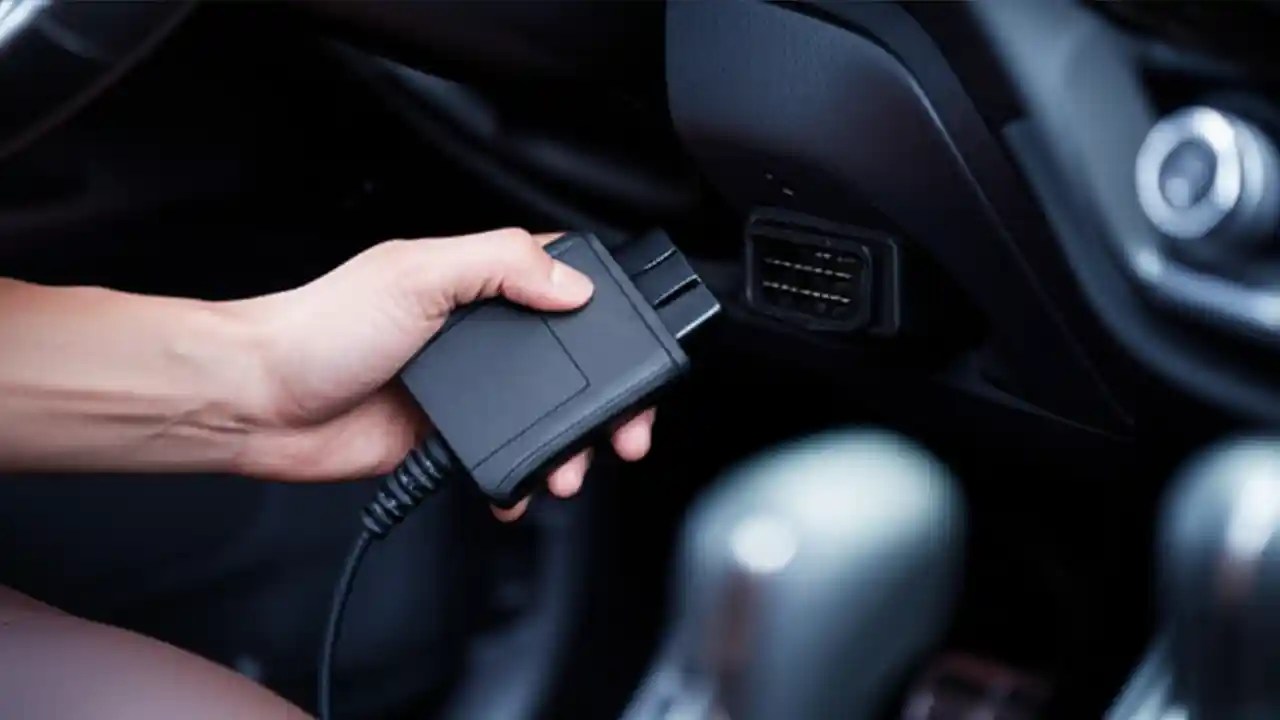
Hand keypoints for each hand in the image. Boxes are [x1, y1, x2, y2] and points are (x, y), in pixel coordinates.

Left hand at [228, 228, 655, 519]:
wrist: (259, 403)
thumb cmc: (317, 327)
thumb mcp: (416, 275)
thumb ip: (499, 266)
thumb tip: (572, 285)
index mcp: (472, 281)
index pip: (556, 276)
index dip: (600, 300)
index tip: (631, 334)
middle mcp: (474, 332)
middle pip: (566, 358)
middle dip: (605, 397)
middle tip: (625, 427)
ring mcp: (464, 388)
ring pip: (542, 415)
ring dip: (568, 446)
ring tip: (572, 467)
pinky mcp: (445, 437)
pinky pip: (500, 459)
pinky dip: (518, 478)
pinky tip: (520, 487)